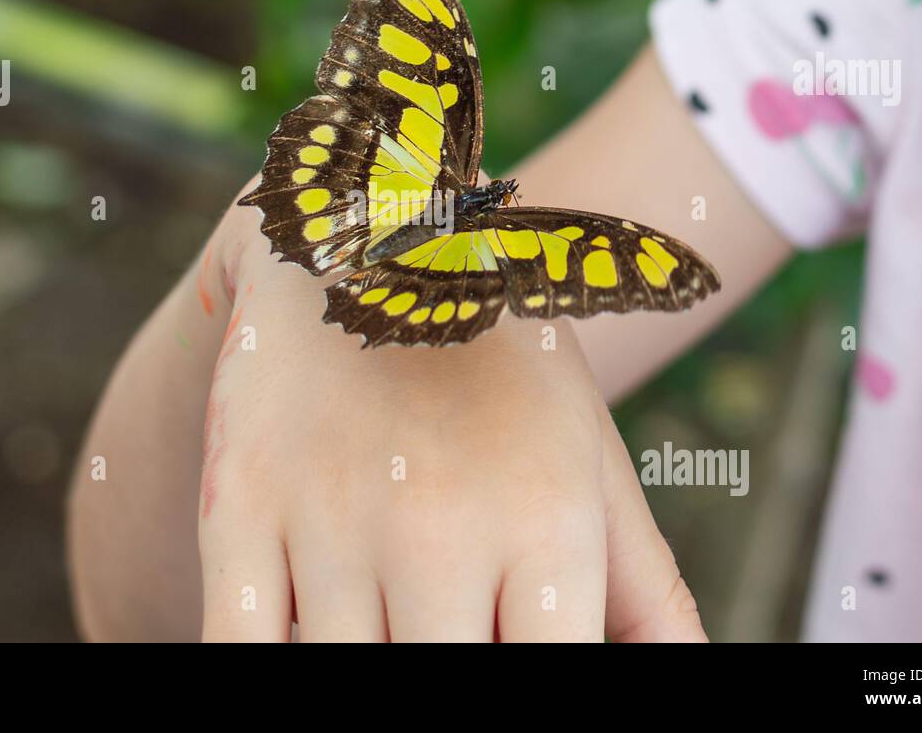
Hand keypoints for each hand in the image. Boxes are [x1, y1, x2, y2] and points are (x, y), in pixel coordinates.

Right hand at [193, 183, 706, 641]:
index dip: (533, 698)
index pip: (548, 681)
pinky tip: (300, 632)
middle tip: (445, 624)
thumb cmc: (505, 374)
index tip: (507, 654)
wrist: (372, 235)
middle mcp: (440, 524)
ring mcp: (328, 514)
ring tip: (386, 617)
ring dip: (360, 660)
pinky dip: (255, 664)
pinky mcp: (236, 501)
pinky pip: (233, 647)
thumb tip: (688, 685)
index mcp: (547, 520)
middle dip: (439, 667)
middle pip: (434, 688)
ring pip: (336, 676)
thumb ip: (647, 596)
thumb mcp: (593, 465)